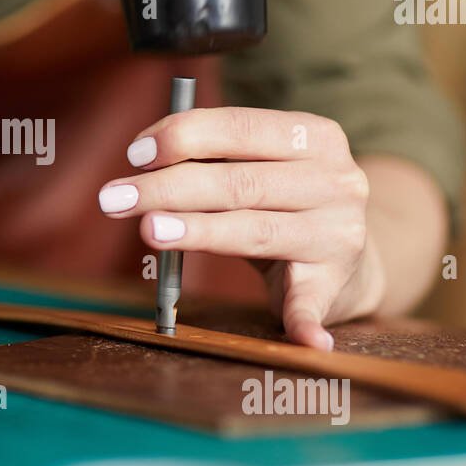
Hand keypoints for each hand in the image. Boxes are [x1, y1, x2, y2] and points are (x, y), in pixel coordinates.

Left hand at [97, 107, 384, 349]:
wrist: (352, 258)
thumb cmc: (282, 204)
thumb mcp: (259, 169)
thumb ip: (212, 159)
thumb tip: (142, 160)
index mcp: (315, 137)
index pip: (243, 127)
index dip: (186, 136)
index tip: (135, 153)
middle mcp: (337, 180)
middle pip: (240, 182)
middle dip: (168, 188)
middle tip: (114, 199)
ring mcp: (339, 233)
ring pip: (255, 231)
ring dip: (198, 232)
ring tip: (149, 231)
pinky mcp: (335, 283)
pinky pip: (311, 303)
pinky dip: (305, 322)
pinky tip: (303, 337)